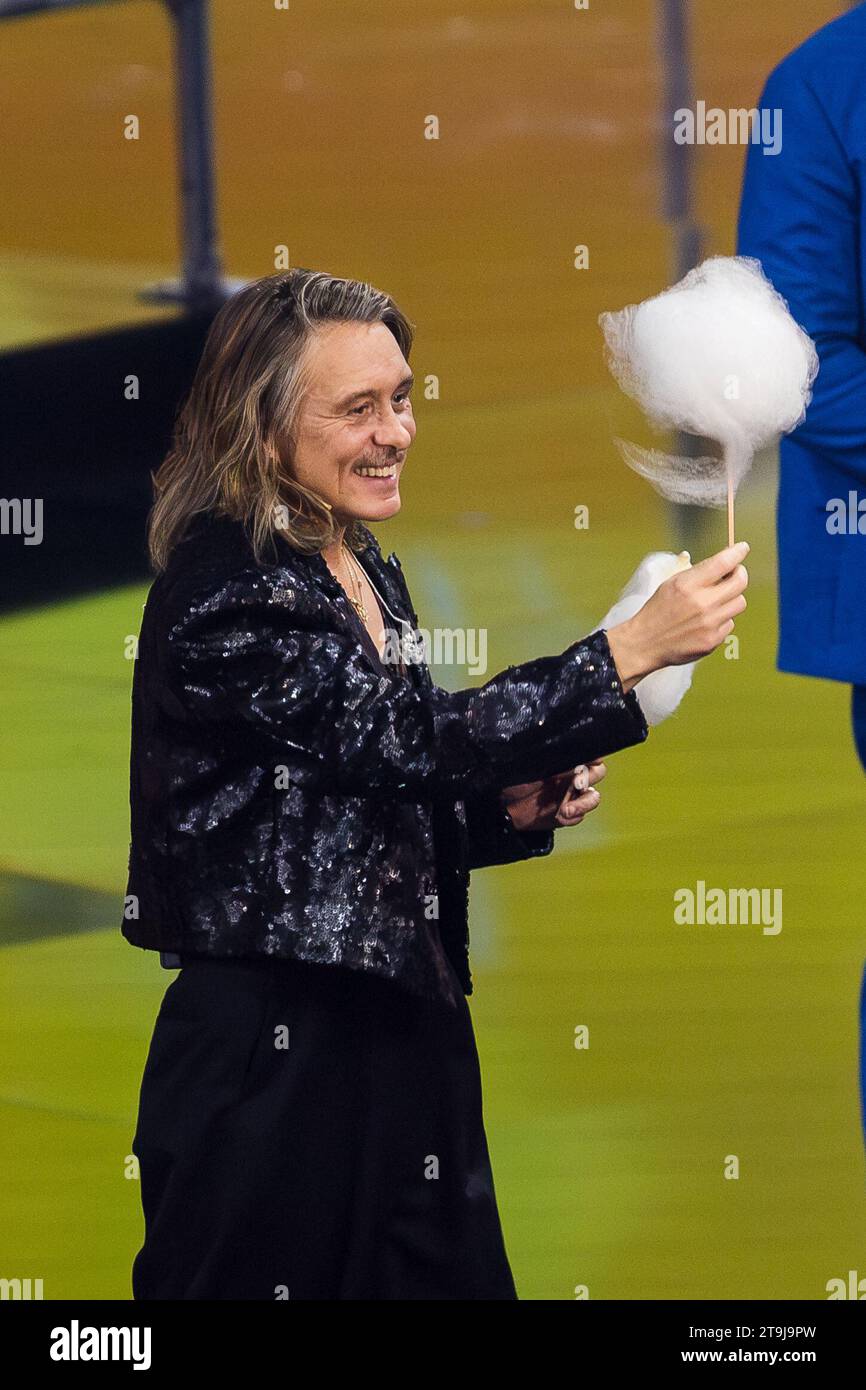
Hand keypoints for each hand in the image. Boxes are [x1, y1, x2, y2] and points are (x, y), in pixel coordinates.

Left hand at [501, 760, 606, 832]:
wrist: (502, 807)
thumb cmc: (512, 780)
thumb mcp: (530, 764)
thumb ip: (554, 760)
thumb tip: (573, 758)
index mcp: (564, 759)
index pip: (589, 752)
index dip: (594, 756)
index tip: (591, 760)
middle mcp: (571, 775)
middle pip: (597, 773)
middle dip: (589, 778)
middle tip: (576, 784)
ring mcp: (570, 795)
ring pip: (593, 797)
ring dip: (584, 804)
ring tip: (566, 810)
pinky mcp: (567, 814)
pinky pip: (581, 816)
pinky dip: (573, 817)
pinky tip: (559, 817)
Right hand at [606, 541, 749, 691]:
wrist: (645, 643)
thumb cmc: (657, 612)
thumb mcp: (671, 583)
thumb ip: (697, 574)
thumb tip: (722, 564)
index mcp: (688, 585)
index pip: (723, 562)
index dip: (737, 552)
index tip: (742, 548)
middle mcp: (702, 603)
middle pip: (740, 582)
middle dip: (740, 574)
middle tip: (735, 574)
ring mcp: (710, 623)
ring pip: (739, 603)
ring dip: (732, 598)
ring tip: (717, 601)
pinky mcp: (713, 640)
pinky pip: (730, 623)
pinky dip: (722, 619)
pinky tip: (707, 620)